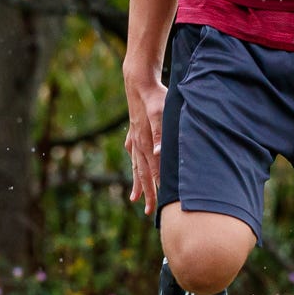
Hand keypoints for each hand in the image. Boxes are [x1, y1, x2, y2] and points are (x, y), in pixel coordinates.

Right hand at [123, 65, 167, 215]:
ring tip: (135, 198)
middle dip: (148, 193)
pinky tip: (134, 166)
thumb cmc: (154, 98)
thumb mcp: (160, 114)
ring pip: (136, 166)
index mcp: (146, 144)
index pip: (154, 172)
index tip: (159, 207)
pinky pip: (133, 153)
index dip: (157, 190)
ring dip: (138, 183)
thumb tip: (158, 154)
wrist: (138, 82)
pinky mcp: (134, 131)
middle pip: (143, 174)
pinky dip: (134, 163)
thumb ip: (160, 135)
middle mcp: (138, 144)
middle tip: (150, 212)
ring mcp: (134, 139)